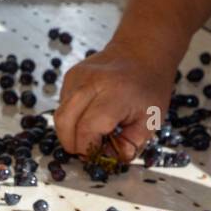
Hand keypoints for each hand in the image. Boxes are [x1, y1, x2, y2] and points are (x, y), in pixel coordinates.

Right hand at [54, 41, 175, 162]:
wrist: (142, 51)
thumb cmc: (149, 86)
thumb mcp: (150, 120)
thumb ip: (130, 144)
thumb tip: (108, 159)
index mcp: (115, 93)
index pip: (87, 128)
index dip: (88, 148)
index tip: (97, 156)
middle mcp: (91, 82)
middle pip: (65, 122)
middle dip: (73, 144)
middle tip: (88, 151)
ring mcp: (77, 76)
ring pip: (60, 115)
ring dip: (70, 132)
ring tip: (91, 134)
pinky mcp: (70, 76)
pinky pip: (62, 106)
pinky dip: (71, 119)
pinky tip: (89, 117)